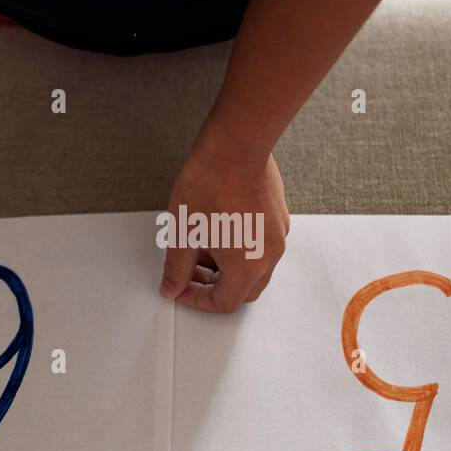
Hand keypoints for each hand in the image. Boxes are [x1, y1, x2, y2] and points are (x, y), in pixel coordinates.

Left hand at [160, 143, 289, 312]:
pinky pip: (261, 245)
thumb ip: (176, 268)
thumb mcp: (183, 234)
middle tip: (189, 271)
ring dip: (227, 266)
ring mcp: (278, 236)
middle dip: (214, 285)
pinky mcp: (279, 217)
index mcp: (247, 268)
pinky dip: (241, 248)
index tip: (180, 287)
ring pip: (254, 267)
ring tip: (202, 244)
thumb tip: (172, 287)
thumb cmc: (210, 186)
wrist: (235, 147)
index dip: (196, 300)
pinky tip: (219, 227)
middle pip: (243, 290)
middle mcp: (269, 256)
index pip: (223, 303)